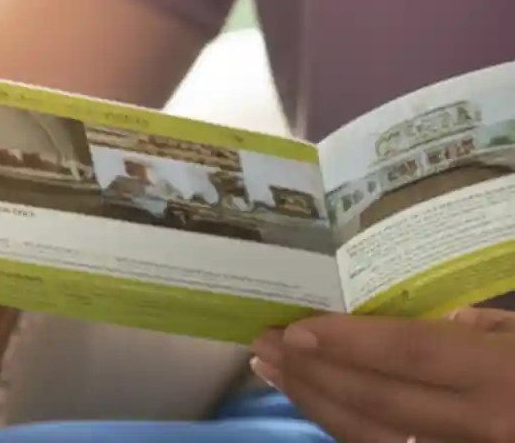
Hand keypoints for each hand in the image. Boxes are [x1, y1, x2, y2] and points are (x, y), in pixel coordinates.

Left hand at [250, 308, 514, 442]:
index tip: (293, 328)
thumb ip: (480, 328)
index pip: (412, 355)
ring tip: (275, 374)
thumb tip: (415, 322)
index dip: (347, 343)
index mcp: (508, 377)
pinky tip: (323, 409)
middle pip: (380, 403)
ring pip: (379, 442)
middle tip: (263, 345)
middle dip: (313, 374)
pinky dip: (355, 434)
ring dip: (319, 406)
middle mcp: (488, 427)